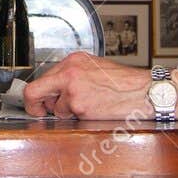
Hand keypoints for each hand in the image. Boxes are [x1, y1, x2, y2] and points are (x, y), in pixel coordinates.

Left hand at [23, 52, 153, 118]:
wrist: (143, 92)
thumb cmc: (124, 83)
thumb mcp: (95, 69)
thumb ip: (74, 76)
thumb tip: (55, 90)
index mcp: (74, 60)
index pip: (43, 77)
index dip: (39, 93)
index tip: (38, 102)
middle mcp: (70, 71)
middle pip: (34, 90)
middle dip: (35, 105)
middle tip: (40, 112)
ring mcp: (73, 88)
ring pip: (54, 107)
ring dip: (66, 112)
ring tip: (88, 106)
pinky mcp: (79, 105)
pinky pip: (68, 116)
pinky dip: (78, 117)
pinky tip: (94, 110)